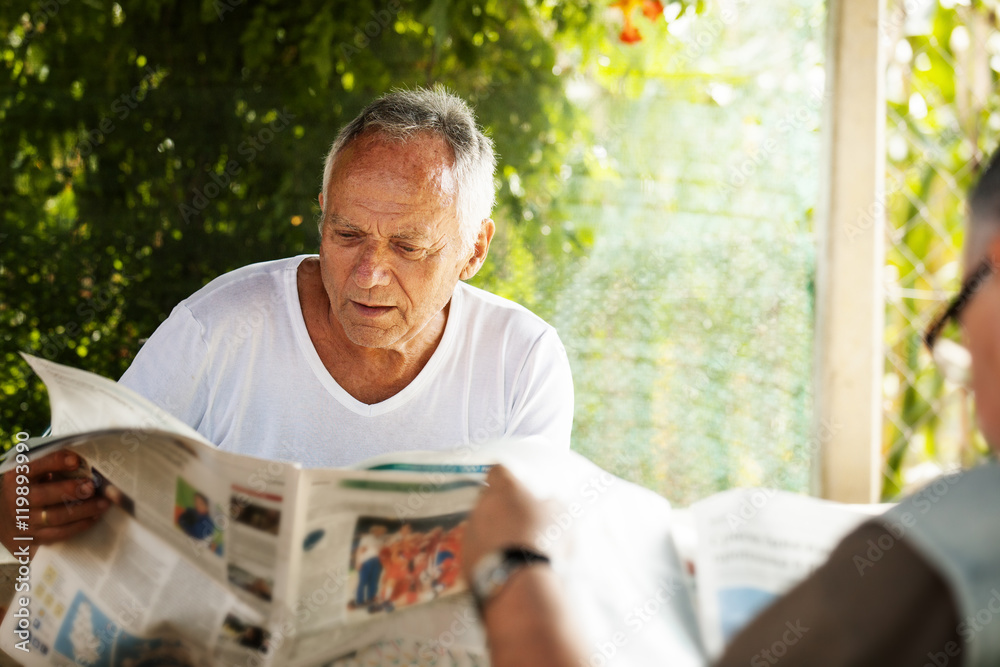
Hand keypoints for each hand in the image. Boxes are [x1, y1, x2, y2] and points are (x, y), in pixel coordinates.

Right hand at [0, 451, 109, 558]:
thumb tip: (85, 458)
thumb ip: (53, 465)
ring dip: (83, 510)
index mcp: (17, 477)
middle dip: (70, 490)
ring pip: (55, 516)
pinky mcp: (33, 538)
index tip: (76, 460)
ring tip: (103, 503)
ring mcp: (23, 521)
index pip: (35, 467)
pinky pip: (58, 533)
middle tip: (92, 486)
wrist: (5, 518)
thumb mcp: (34, 473)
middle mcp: (16, 499)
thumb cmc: (29, 488)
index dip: (55, 462)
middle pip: (44, 495)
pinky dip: (79, 525)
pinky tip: (94, 517)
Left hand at [462, 465, 548, 581]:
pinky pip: (477, 549)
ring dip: (493, 531)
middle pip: (487, 498)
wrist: (518, 581)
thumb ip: (553, 506)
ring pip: (480, 525)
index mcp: (505, 489)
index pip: (498, 470)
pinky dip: (487, 554)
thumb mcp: (561, 517)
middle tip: (519, 520)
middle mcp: (482, 505)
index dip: (506, 477)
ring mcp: (470, 531)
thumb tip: (549, 503)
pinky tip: (503, 565)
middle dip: (501, 507)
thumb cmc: (543, 540)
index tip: (516, 486)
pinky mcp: (465, 557)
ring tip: (513, 548)